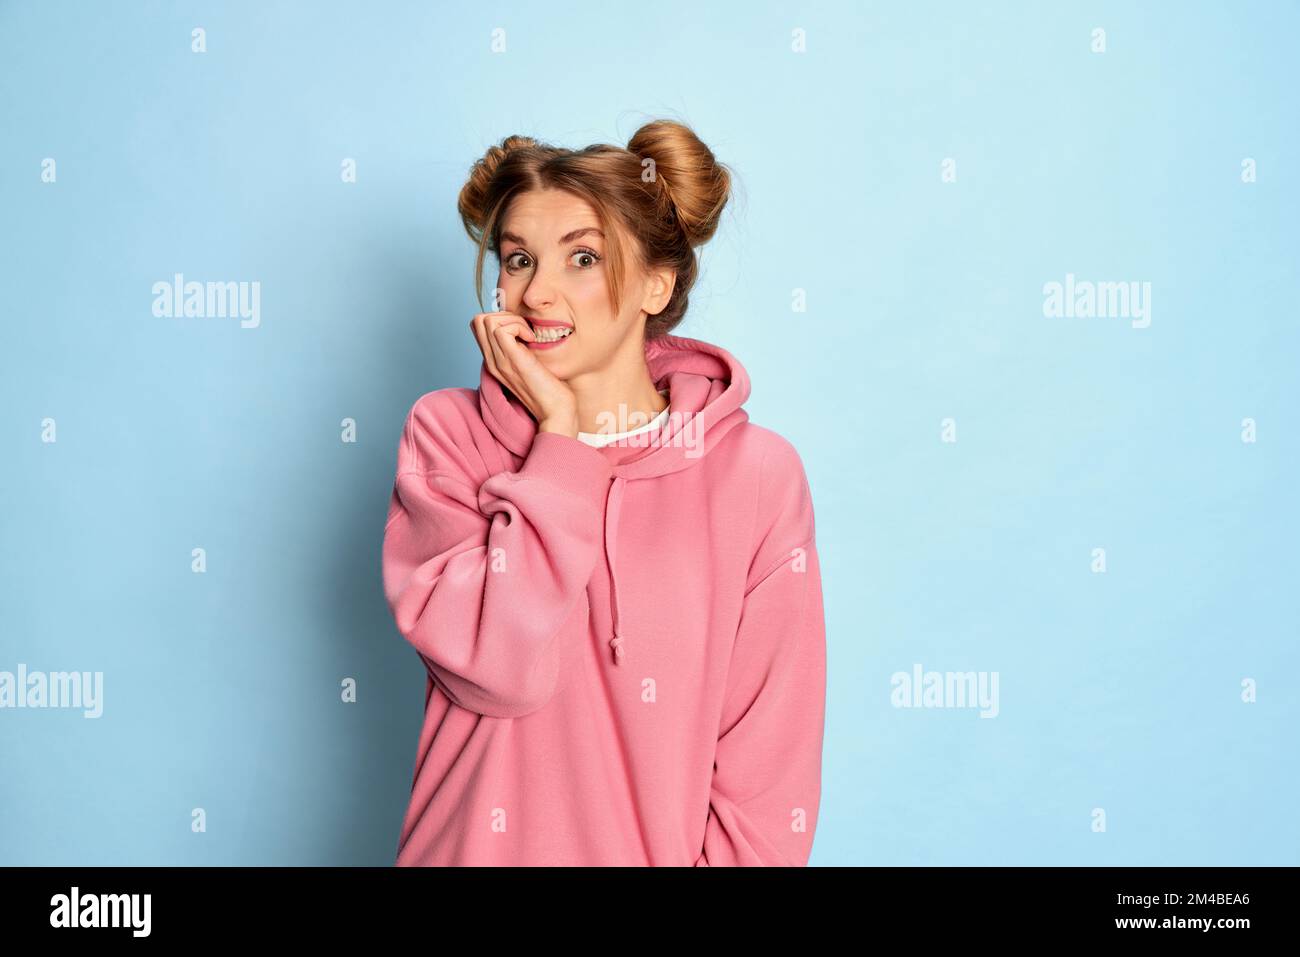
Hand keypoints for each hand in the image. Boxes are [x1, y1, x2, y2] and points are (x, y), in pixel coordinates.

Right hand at [469, 311, 578, 435]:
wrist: (556, 411)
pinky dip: (518, 326)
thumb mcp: (530, 362)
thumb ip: (522, 347)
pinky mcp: (511, 360)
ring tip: (528, 335)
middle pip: (478, 320)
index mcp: (494, 361)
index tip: (521, 330)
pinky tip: (532, 340)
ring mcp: (499, 361)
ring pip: (486, 320)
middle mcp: (492, 360)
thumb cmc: (551, 387)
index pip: (479, 326)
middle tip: (524, 330)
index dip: (500, 318)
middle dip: (503, 315)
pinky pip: (502, 329)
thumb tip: (525, 327)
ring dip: (512, 320)